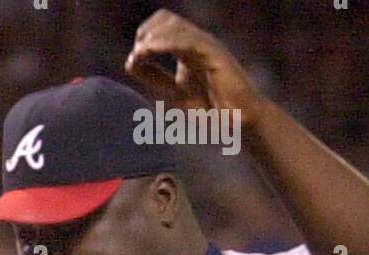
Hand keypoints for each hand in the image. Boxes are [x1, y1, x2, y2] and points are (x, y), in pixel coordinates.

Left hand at [125, 9, 262, 121]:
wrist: (239, 121)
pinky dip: (167, 43)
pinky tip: (152, 51)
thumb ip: (156, 78)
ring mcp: (206, 46)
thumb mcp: (176, 92)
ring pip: (175, 25)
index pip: (161, 27)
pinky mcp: (215, 54)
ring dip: (152, 38)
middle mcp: (197, 42)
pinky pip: (188, 40)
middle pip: (166, 19)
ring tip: (139, 55)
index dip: (143, 39)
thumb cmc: (212, 108)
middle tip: (136, 58)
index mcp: (188, 49)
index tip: (132, 62)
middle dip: (145, 34)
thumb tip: (130, 65)